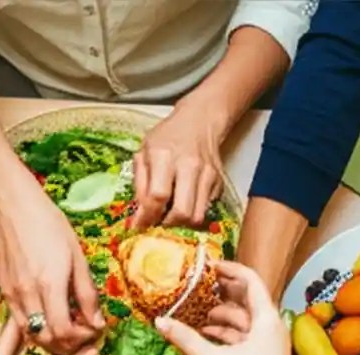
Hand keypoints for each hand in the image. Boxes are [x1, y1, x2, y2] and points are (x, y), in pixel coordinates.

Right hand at [0, 179, 104, 354]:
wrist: (14, 209)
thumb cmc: (50, 226)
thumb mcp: (78, 257)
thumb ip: (87, 293)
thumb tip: (97, 322)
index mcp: (49, 284)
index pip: (64, 331)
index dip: (82, 339)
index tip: (94, 330)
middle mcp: (28, 294)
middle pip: (47, 340)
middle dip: (69, 345)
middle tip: (84, 334)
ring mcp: (13, 295)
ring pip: (32, 335)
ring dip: (52, 340)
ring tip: (69, 329)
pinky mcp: (4, 292)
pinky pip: (20, 323)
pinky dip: (37, 328)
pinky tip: (50, 318)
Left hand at [132, 103, 225, 228]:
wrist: (200, 122)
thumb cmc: (167, 138)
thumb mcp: (143, 153)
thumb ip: (140, 185)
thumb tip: (140, 216)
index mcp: (164, 156)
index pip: (157, 196)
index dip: (147, 217)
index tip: (140, 227)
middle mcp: (189, 166)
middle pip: (182, 212)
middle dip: (168, 225)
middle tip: (158, 225)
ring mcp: (208, 175)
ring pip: (197, 216)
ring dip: (182, 224)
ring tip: (170, 218)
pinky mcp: (219, 183)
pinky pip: (206, 209)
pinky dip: (193, 213)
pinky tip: (184, 204)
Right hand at [154, 261, 293, 354]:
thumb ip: (187, 339)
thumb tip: (161, 322)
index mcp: (267, 320)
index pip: (251, 280)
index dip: (230, 268)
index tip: (210, 264)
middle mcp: (272, 328)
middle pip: (248, 298)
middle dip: (223, 291)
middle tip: (200, 285)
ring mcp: (270, 344)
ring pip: (245, 320)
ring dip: (223, 315)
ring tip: (199, 312)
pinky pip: (245, 337)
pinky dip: (227, 333)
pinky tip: (208, 336)